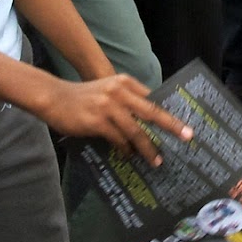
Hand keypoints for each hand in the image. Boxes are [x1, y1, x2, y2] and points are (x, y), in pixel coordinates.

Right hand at [36, 73, 192, 166]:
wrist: (54, 97)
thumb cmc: (84, 97)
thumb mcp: (108, 90)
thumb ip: (127, 100)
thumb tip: (149, 120)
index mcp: (125, 82)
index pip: (153, 98)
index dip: (169, 112)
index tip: (184, 124)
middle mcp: (120, 91)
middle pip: (152, 111)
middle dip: (172, 125)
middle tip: (187, 136)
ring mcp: (108, 106)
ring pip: (136, 130)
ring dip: (148, 147)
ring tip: (157, 160)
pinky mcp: (97, 121)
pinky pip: (118, 139)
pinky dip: (126, 149)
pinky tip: (130, 156)